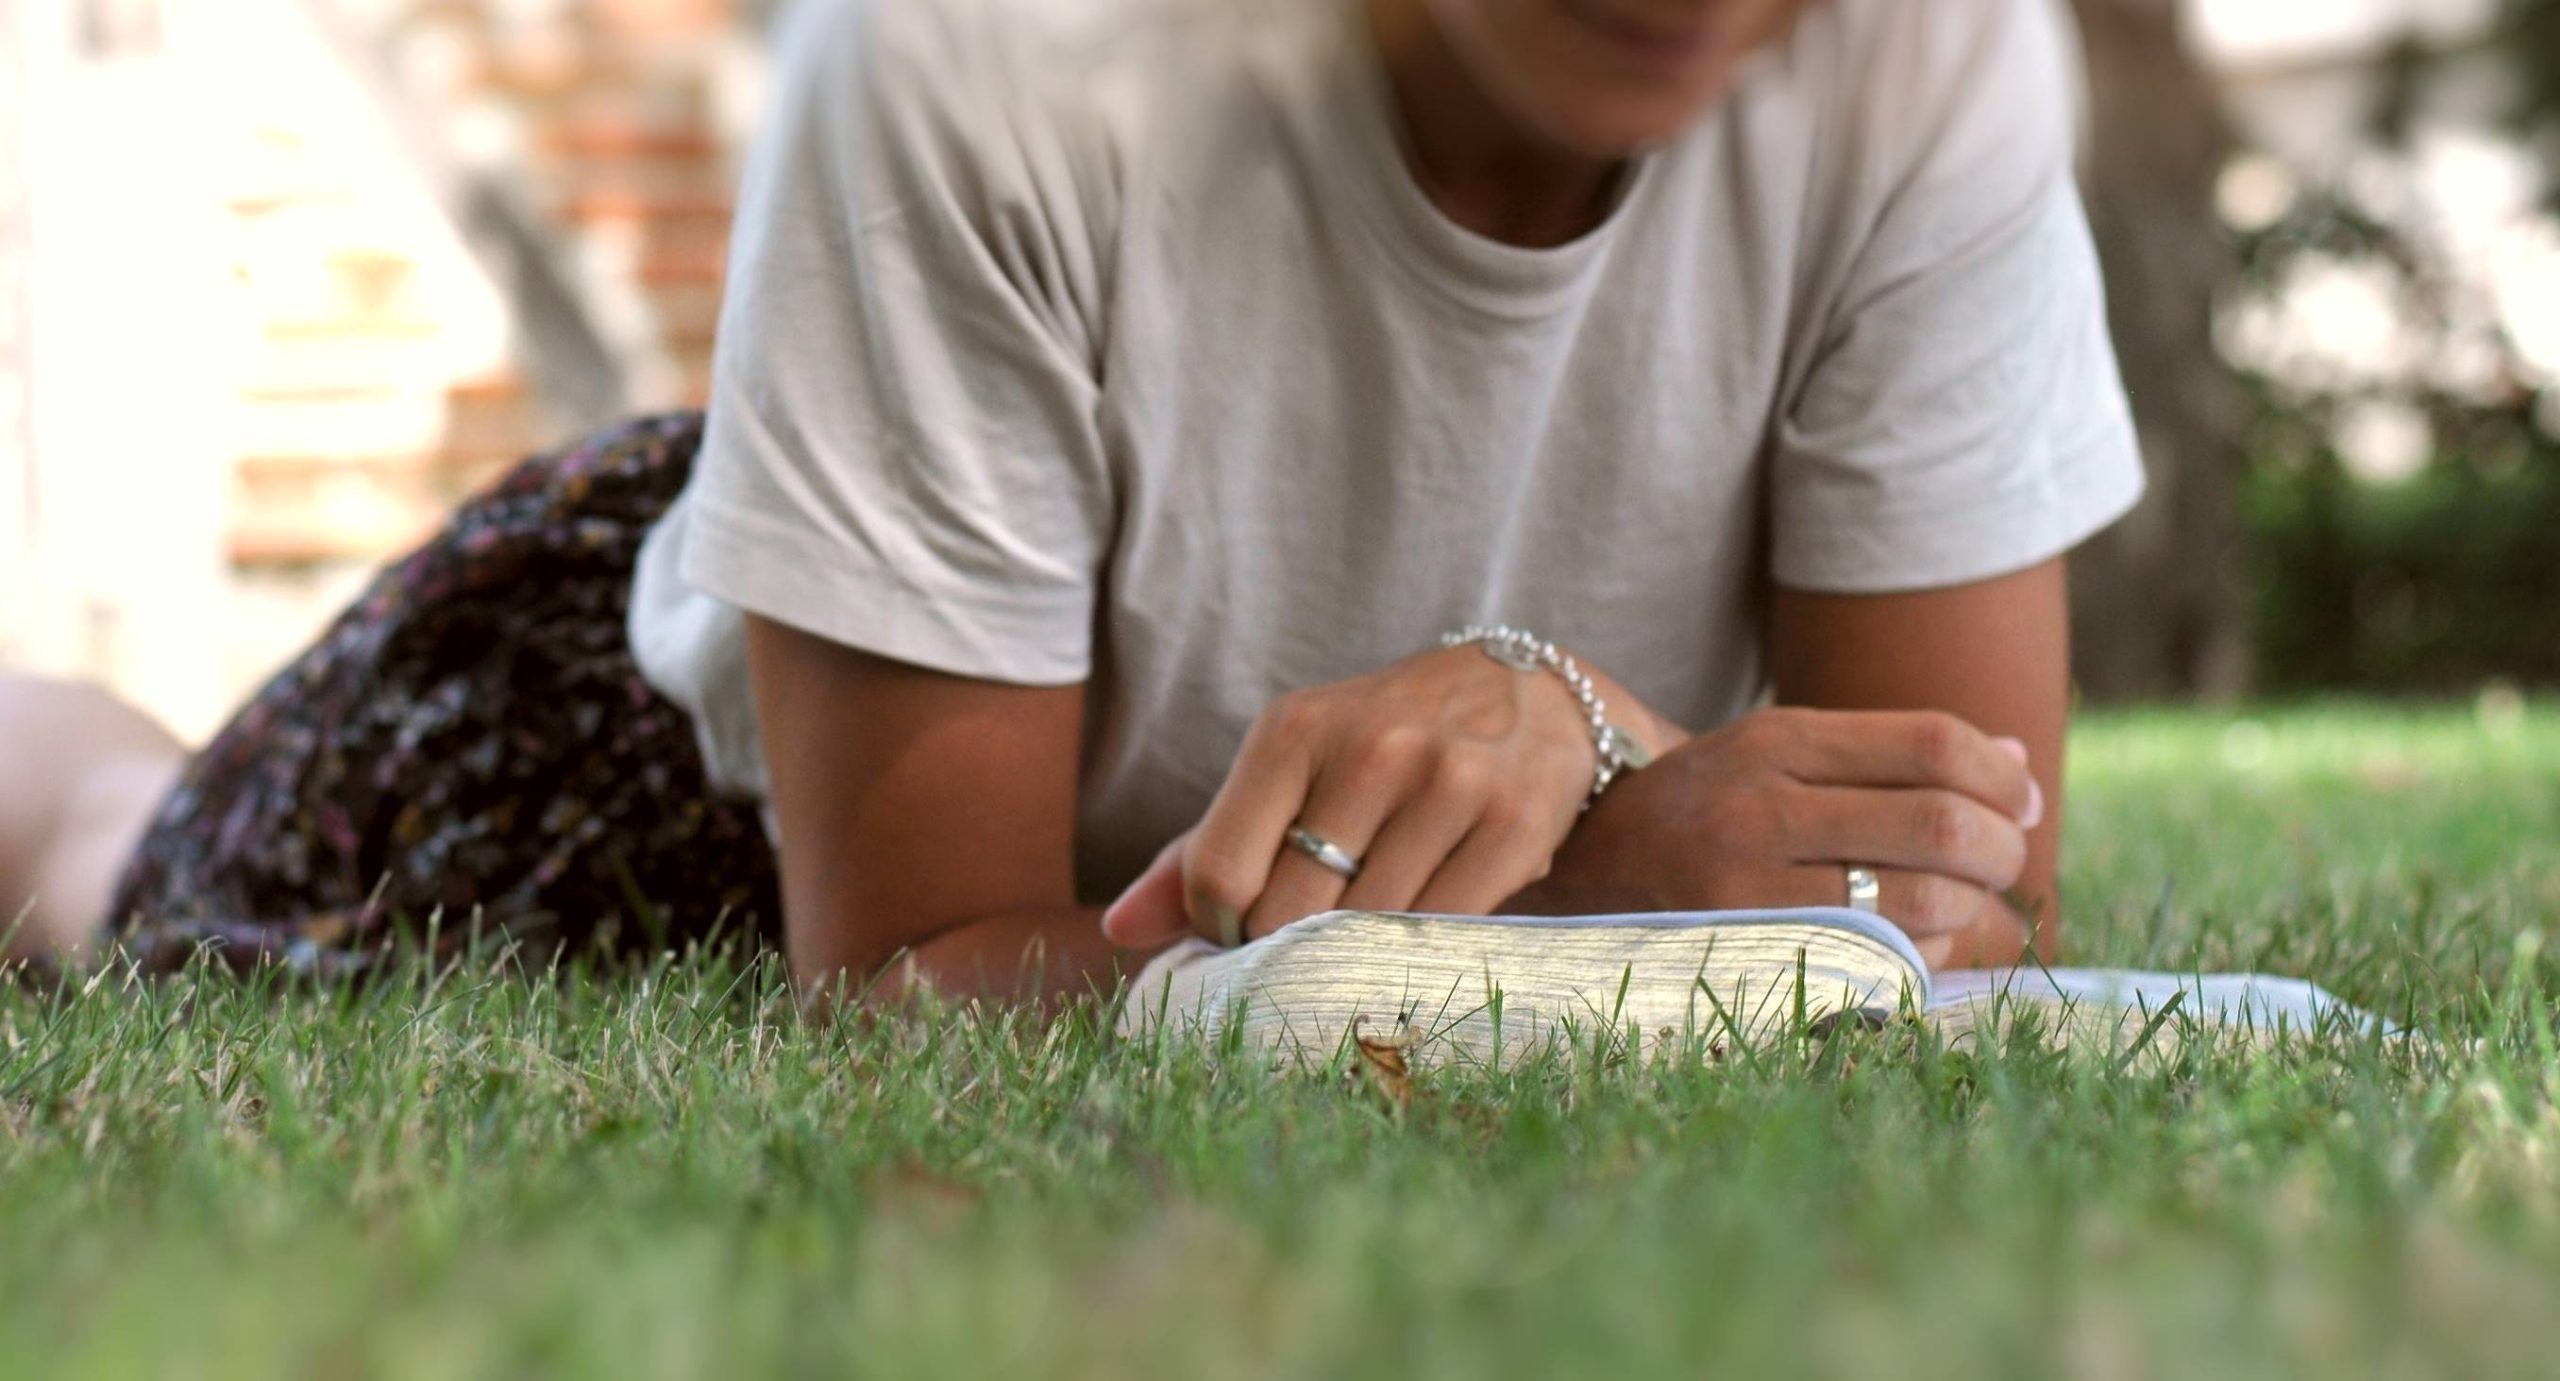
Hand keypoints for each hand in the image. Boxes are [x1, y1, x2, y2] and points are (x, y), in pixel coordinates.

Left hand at [1100, 644, 1667, 948]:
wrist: (1530, 700)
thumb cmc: (1380, 749)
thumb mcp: (1287, 770)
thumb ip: (1201, 849)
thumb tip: (1121, 930)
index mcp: (1293, 729)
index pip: (1219, 872)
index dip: (1218, 927)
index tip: (1241, 929)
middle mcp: (1371, 749)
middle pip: (1289, 913)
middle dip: (1286, 943)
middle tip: (1309, 936)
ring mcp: (1448, 785)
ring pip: (1365, 929)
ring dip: (1356, 950)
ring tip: (1368, 926)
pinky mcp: (1512, 826)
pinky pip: (1441, 930)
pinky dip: (1420, 948)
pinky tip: (1421, 924)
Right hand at [1532, 708, 2042, 965]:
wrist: (1580, 873)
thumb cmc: (1704, 808)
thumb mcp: (1776, 751)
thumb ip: (1889, 752)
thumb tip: (2016, 767)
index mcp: (1776, 742)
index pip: (1931, 745)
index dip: (1999, 776)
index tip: (2019, 801)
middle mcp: (1762, 810)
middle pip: (1943, 827)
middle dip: (2002, 849)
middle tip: (2006, 859)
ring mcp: (1752, 891)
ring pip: (1924, 903)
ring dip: (1972, 910)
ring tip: (1966, 904)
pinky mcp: (1750, 958)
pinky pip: (1884, 964)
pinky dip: (1926, 956)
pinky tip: (1911, 941)